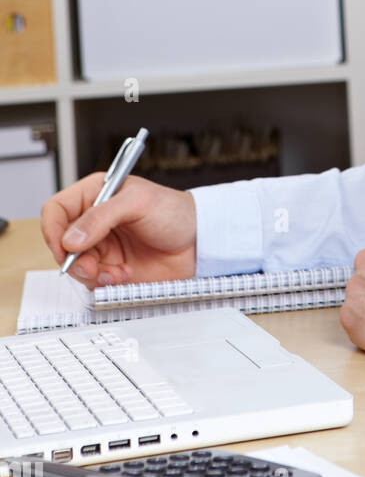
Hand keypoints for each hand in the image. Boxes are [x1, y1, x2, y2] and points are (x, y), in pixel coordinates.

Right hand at [41, 173, 196, 288]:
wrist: (198, 242)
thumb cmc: (174, 212)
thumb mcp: (139, 202)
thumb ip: (102, 217)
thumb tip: (71, 239)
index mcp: (95, 194)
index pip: (57, 210)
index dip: (53, 229)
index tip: (64, 247)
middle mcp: (94, 221)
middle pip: (60, 243)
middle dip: (74, 259)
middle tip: (93, 267)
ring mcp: (101, 246)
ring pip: (74, 266)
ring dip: (91, 274)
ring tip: (116, 272)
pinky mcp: (110, 268)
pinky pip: (92, 281)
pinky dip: (104, 282)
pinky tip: (124, 275)